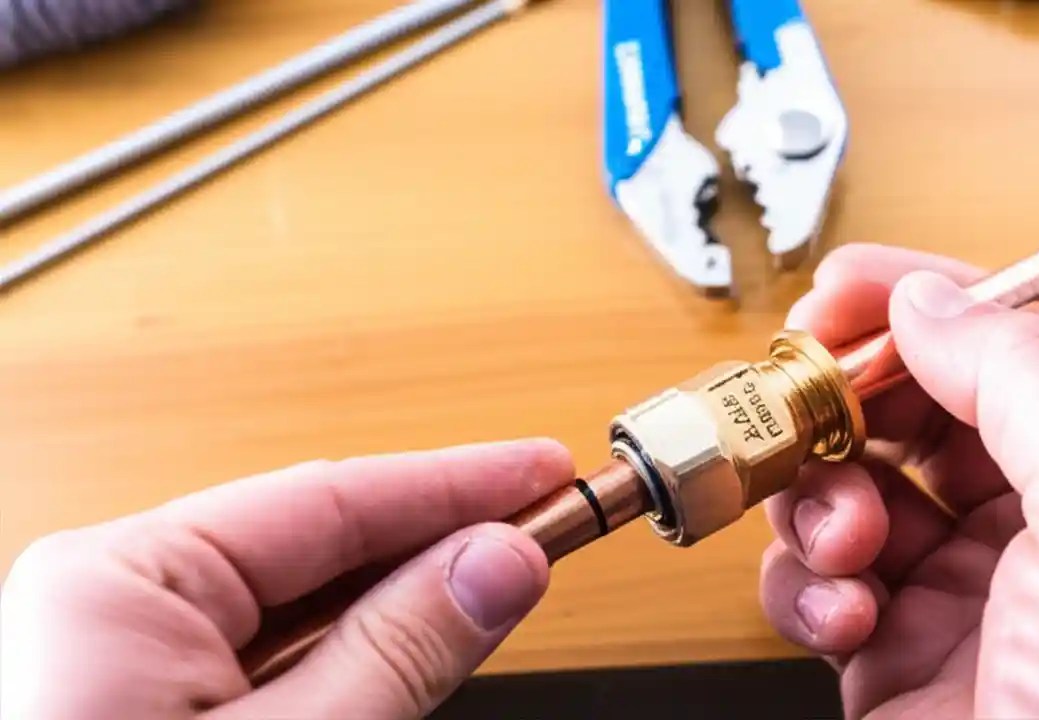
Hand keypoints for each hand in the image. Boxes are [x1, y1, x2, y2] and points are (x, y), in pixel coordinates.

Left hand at [1, 439, 572, 718]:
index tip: (539, 472)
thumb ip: (399, 652)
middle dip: (434, 532)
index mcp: (119, 584)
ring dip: (402, 592)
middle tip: (541, 524)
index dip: (453, 483)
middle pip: (315, 539)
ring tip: (495, 578)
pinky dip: (354, 648)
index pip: (328, 500)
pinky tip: (415, 635)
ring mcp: (122, 656)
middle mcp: (112, 604)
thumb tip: (495, 564)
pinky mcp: (142, 706)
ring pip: (299, 598)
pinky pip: (270, 653)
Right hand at [760, 244, 1038, 717]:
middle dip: (842, 407)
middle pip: (911, 413)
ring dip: (817, 501)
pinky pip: (819, 589)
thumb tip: (933, 300)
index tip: (837, 300)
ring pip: (849, 493)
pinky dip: (800, 589)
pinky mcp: (898, 671)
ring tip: (841, 541)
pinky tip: (835, 615)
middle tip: (798, 411)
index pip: (1003, 346)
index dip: (915, 307)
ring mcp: (965, 604)